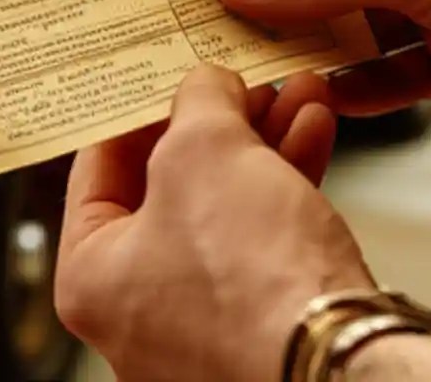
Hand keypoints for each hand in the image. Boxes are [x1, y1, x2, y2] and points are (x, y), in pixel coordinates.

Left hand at [54, 64, 373, 381]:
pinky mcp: (264, 331)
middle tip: (239, 84)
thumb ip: (197, 103)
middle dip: (216, 124)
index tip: (167, 77)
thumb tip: (205, 85)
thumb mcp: (205, 150)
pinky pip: (263, 245)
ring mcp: (202, 328)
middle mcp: (137, 313)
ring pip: (224, 211)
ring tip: (294, 95)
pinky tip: (311, 135)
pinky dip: (284, 187)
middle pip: (168, 189)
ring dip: (261, 145)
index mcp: (89, 279)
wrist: (341, 362)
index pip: (97, 173)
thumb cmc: (250, 281)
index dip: (138, 112)